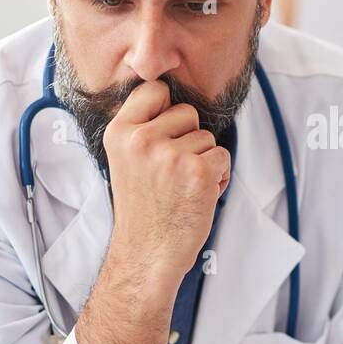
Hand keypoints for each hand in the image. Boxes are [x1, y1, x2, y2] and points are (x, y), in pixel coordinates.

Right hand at [73, 80, 229, 343]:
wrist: (146, 255)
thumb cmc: (143, 210)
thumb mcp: (125, 160)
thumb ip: (143, 129)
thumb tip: (176, 98)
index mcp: (119, 132)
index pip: (154, 89)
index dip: (167, 108)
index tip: (164, 131)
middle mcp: (142, 139)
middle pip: (187, 112)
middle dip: (188, 138)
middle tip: (172, 173)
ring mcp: (171, 155)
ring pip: (207, 137)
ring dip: (203, 161)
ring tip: (182, 188)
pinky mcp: (199, 171)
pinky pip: (223, 156)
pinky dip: (218, 176)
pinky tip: (197, 196)